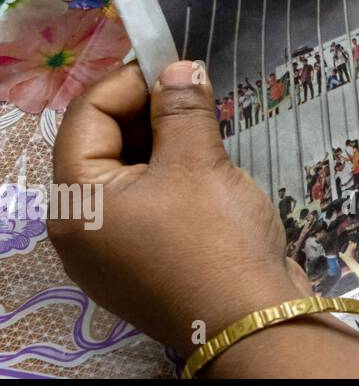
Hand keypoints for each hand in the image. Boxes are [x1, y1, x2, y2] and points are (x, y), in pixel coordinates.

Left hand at [50, 61, 306, 355]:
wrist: (254, 320)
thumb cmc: (215, 239)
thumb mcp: (198, 162)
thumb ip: (181, 108)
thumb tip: (179, 68)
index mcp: (77, 201)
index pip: (86, 116)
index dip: (129, 81)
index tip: (177, 65)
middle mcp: (82, 227)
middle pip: (101, 144)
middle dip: (146, 110)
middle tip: (195, 93)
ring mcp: (114, 251)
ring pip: (128, 173)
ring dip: (163, 142)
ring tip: (206, 126)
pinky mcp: (147, 262)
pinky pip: (148, 204)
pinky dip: (172, 176)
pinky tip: (208, 167)